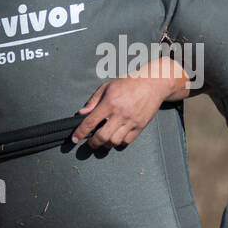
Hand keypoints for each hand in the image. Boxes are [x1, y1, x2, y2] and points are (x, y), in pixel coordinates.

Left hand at [72, 58, 191, 149]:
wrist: (152, 84)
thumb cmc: (129, 83)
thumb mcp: (107, 87)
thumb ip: (93, 101)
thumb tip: (81, 113)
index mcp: (109, 103)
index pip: (90, 122)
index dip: (80, 133)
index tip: (75, 139)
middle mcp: (120, 114)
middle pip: (102, 137)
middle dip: (93, 143)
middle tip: (90, 143)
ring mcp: (131, 121)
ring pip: (114, 142)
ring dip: (106, 144)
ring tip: (104, 140)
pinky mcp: (140, 126)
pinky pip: (127, 141)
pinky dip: (119, 142)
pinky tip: (116, 137)